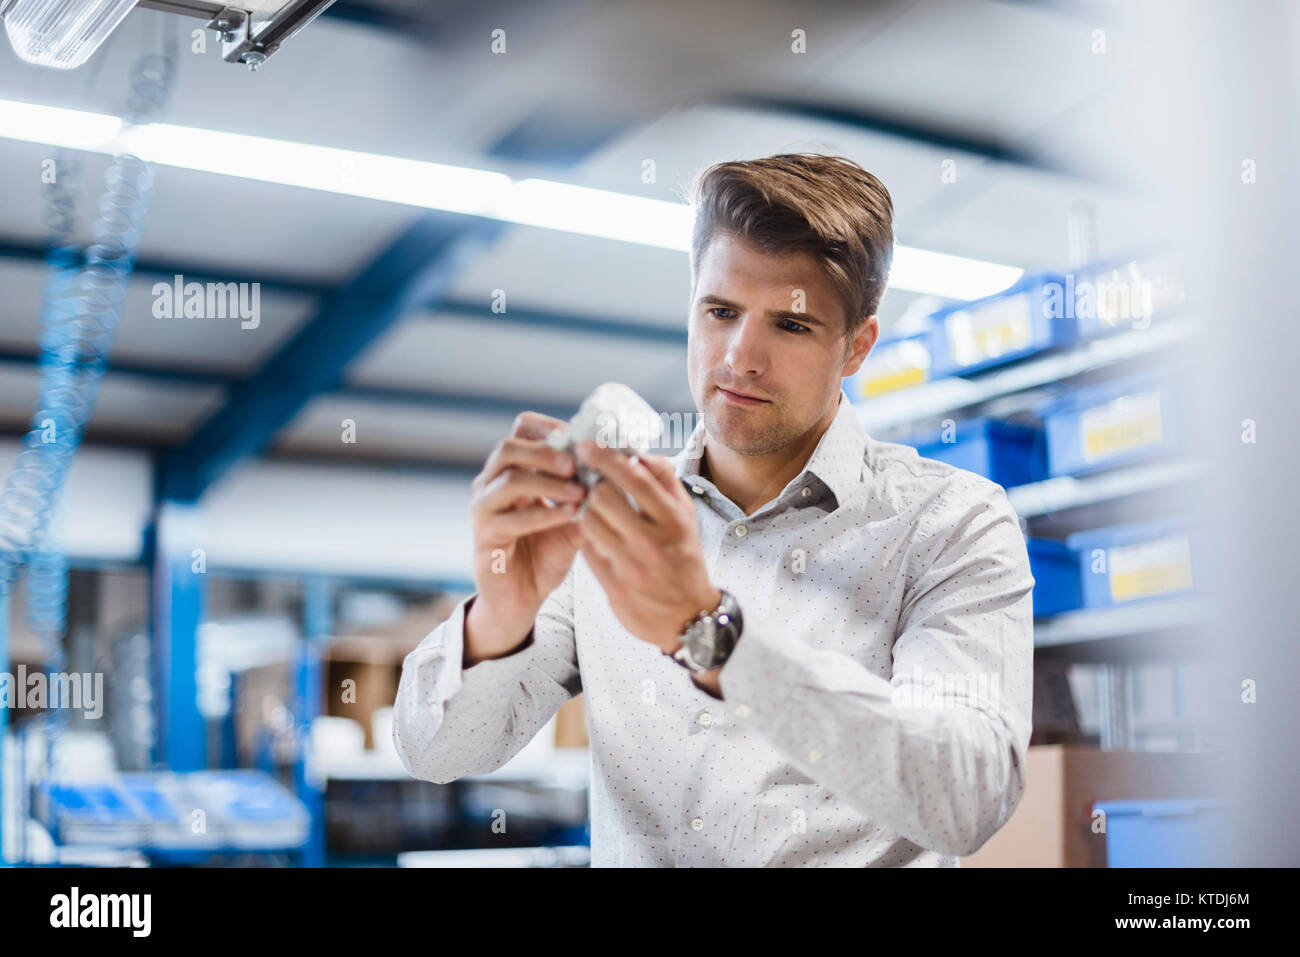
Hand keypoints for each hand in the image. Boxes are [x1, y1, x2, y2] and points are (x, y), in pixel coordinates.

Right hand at [467, 412, 587, 653]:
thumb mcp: (574, 518)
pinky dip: (542, 514)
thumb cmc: (546, 552)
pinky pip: (509, 518)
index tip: (581, 438)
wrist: (521, 597)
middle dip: (547, 452)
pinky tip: (568, 516)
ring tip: (579, 492)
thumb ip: (588, 493)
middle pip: (509, 448)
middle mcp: (492, 484)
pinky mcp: (484, 536)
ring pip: (508, 480)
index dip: (550, 428)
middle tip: (577, 464)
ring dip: (547, 482)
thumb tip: (622, 468)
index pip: (522, 430)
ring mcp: (483, 509)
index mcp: (514, 470)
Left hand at [572, 439, 720, 652]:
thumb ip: (664, 481)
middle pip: (604, 496)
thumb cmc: (683, 556)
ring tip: (584, 502)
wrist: (688, 616)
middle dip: (590, 482)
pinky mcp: (614, 587)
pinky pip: (587, 550)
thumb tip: (636, 451)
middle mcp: (652, 542)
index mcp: (673, 519)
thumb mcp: (686, 516)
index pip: (634, 477)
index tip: (587, 446)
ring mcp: (631, 566)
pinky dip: (584, 535)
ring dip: (583, 507)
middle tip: (581, 475)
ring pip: (589, 522)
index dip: (605, 456)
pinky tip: (587, 528)